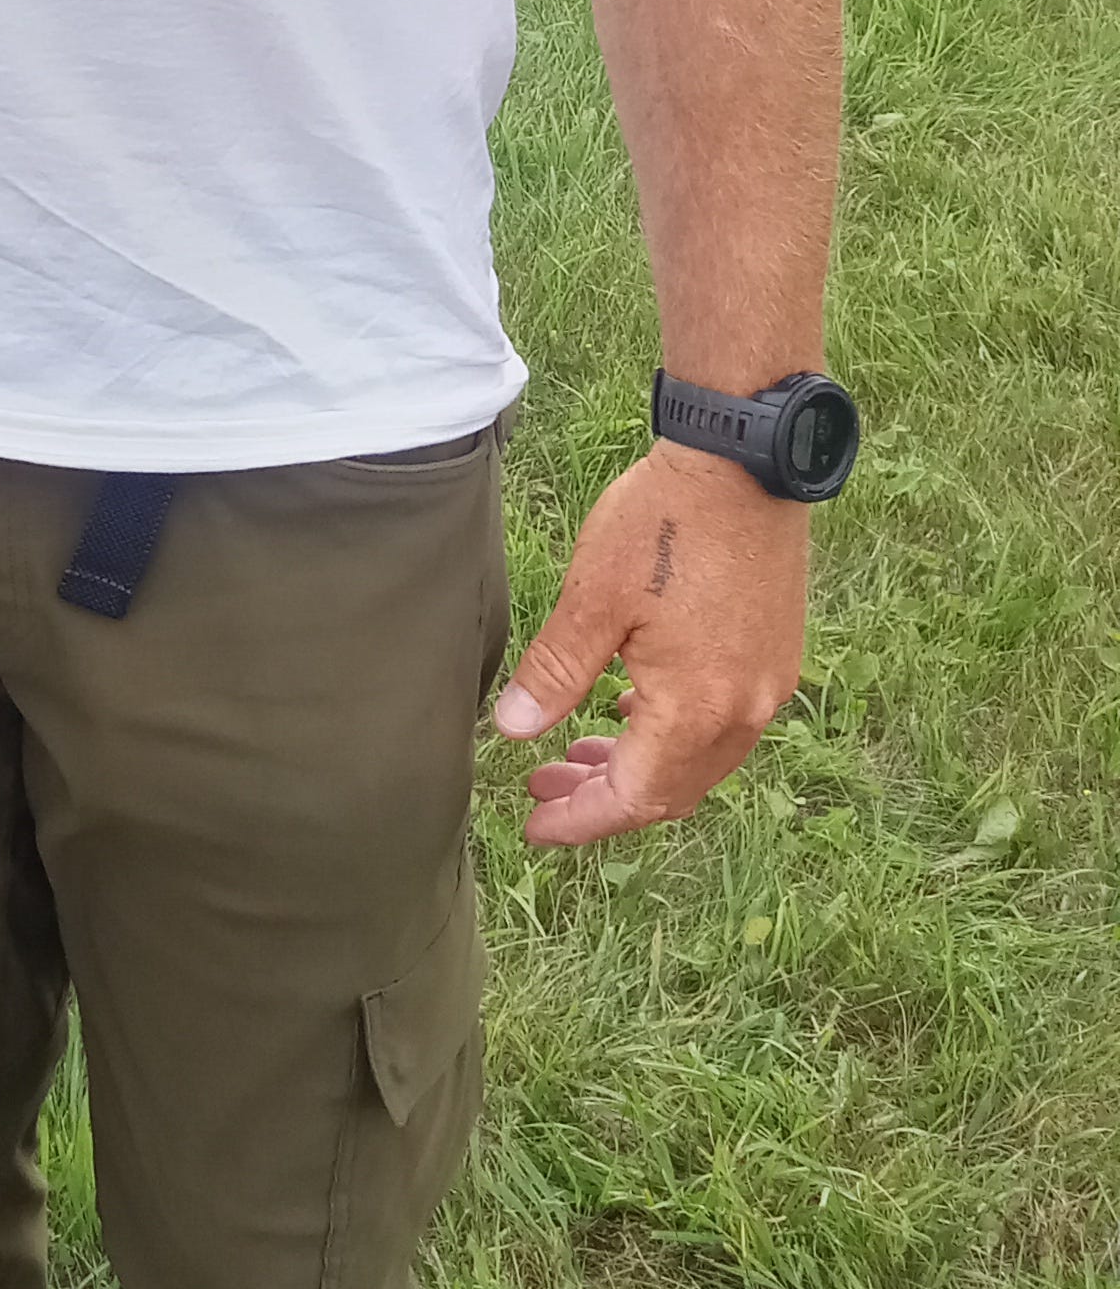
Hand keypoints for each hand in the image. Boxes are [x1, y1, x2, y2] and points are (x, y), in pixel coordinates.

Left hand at [492, 440, 809, 846]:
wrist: (742, 461)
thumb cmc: (663, 523)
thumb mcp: (593, 598)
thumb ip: (555, 673)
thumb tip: (513, 731)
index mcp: (698, 709)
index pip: (634, 797)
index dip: (581, 819)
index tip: (534, 827)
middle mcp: (746, 712)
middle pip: (671, 791)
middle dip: (603, 799)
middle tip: (541, 792)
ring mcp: (769, 685)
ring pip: (698, 761)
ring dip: (637, 768)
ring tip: (572, 755)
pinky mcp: (774, 655)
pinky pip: (722, 725)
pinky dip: (671, 735)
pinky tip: (627, 711)